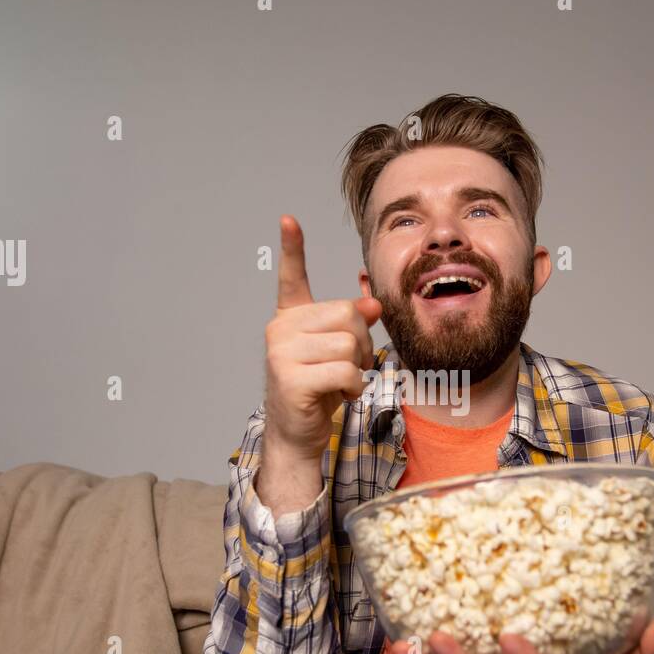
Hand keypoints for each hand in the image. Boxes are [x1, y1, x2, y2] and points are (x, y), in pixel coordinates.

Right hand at [263, 215, 383, 461]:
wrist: (297, 434)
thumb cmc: (319, 390)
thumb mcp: (340, 352)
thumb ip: (354, 325)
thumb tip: (373, 304)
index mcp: (290, 318)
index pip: (292, 278)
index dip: (292, 248)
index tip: (288, 220)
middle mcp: (280, 330)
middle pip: (347, 315)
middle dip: (361, 343)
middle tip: (349, 366)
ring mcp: (281, 354)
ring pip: (349, 345)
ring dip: (358, 369)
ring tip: (340, 383)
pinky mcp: (291, 380)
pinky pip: (345, 372)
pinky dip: (353, 388)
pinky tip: (338, 396)